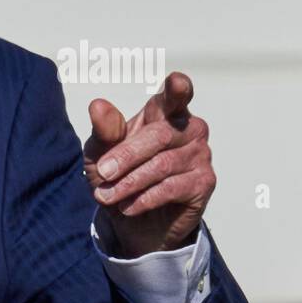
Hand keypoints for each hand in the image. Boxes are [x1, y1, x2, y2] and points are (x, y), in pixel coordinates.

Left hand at [84, 71, 214, 256]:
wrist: (131, 220)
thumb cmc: (118, 176)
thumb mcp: (101, 153)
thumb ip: (103, 131)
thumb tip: (97, 105)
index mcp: (164, 113)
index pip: (175, 96)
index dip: (177, 88)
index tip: (177, 82)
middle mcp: (188, 128)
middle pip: (159, 135)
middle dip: (125, 156)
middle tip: (103, 173)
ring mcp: (200, 154)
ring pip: (162, 164)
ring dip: (129, 183)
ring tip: (107, 196)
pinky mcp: (204, 182)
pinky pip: (171, 188)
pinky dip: (144, 199)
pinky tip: (128, 206)